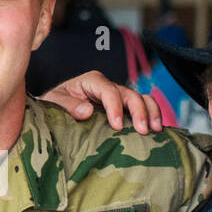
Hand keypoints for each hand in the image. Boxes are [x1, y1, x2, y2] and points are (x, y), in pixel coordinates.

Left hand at [39, 70, 162, 133]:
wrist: (55, 109)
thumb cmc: (54, 104)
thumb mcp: (54, 102)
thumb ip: (68, 105)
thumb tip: (87, 111)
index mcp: (91, 81)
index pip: (108, 90)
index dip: (115, 107)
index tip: (117, 126)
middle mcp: (108, 86)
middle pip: (129, 94)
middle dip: (138, 111)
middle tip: (142, 130)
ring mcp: (118, 97)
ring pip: (141, 99)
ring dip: (151, 113)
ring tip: (156, 130)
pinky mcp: (123, 108)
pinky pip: (142, 108)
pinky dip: (152, 117)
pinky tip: (157, 131)